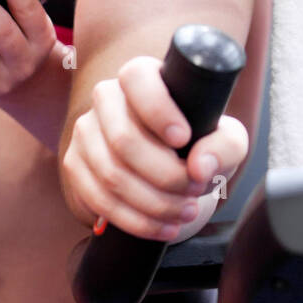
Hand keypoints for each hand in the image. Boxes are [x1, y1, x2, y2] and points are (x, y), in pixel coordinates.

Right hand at [61, 54, 247, 240]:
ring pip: (111, 175)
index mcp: (141, 76)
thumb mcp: (227, 139)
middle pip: (124, 139)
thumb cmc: (201, 142)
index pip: (137, 78)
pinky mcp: (75, 166)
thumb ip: (224, 147)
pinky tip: (164, 227)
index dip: (158, 110)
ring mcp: (86, 131)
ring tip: (186, 212)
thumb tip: (200, 166)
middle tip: (196, 190)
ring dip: (154, 203)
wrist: (174, 167)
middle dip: (166, 175)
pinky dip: (135, 220)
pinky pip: (98, 199)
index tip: (184, 139)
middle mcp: (106, 97)